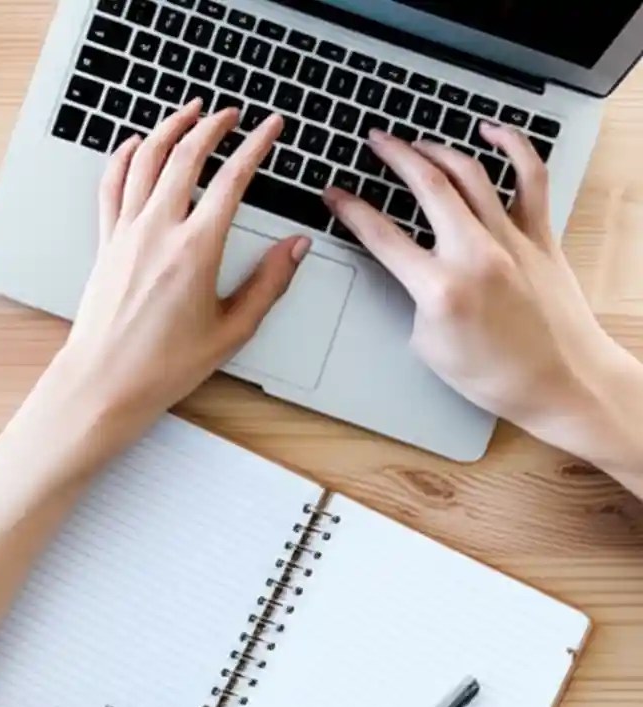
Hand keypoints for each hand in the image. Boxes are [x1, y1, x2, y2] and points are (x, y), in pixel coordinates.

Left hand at [53, 100, 309, 429]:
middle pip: (185, 156)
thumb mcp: (232, 330)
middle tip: (231, 113)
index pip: (232, 179)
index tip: (271, 127)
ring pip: (144, 161)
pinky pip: (111, 185)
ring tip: (189, 112)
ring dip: (168, 128)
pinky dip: (124, 157)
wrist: (104, 382)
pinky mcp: (106, 242)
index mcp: (196, 250)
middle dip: (212, 125)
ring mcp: (126, 233)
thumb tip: (296, 248)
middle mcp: (158, 231)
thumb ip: (269, 283)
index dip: (256, 145)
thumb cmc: (164, 366)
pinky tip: (135, 144)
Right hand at [323, 125, 642, 463]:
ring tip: (418, 142)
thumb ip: (413, 297)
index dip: (349, 209)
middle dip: (395, 155)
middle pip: (427, 185)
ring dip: (438, 149)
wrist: (562, 384)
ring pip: (471, 173)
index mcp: (439, 287)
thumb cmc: (496, 375)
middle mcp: (475, 254)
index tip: (334, 194)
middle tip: (376, 141)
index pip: (381, 235)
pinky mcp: (540, 237)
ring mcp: (511, 240)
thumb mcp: (427, 344)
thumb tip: (411, 268)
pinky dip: (513, 147)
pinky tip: (493, 132)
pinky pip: (529, 179)